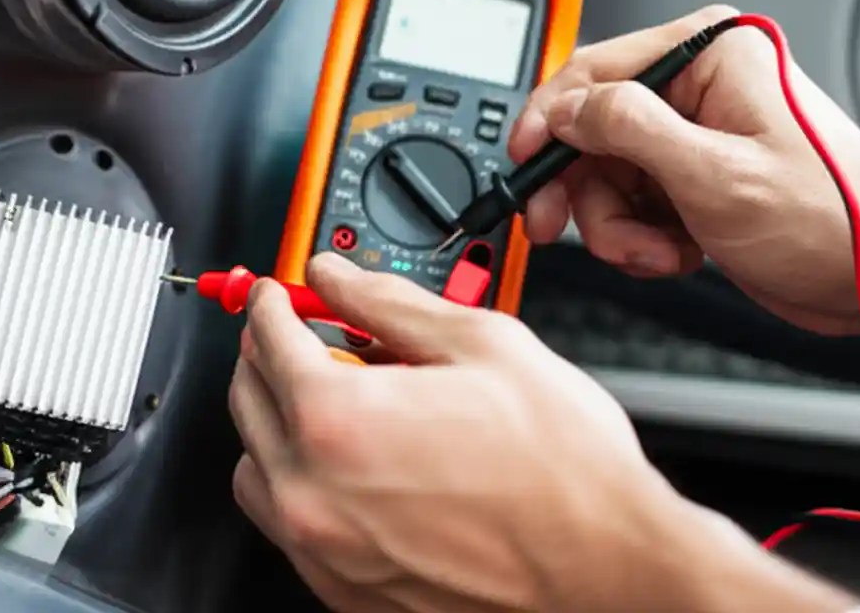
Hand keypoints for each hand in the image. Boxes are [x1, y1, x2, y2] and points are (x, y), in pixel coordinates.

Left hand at [230, 253, 858, 611]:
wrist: (611, 571)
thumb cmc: (566, 474)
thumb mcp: (485, 346)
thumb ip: (390, 303)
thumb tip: (338, 278)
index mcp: (337, 421)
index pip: (270, 339)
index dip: (273, 303)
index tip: (281, 295)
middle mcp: (314, 493)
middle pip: (248, 400)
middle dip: (266, 355)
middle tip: (298, 336)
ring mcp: (324, 551)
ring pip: (255, 470)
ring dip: (274, 427)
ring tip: (325, 406)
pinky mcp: (344, 591)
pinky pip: (287, 526)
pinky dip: (298, 487)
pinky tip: (348, 468)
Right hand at [509, 5, 859, 333]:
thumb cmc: (830, 220)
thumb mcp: (714, 174)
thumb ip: (628, 130)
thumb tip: (565, 110)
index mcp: (710, 58)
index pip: (595, 73)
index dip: (548, 122)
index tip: (522, 163)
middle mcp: (698, 89)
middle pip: (591, 133)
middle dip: (584, 192)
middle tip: (555, 226)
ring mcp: (693, 137)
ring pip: (604, 178)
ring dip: (618, 226)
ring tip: (656, 250)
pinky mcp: (691, 179)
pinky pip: (630, 206)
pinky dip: (641, 238)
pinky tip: (675, 252)